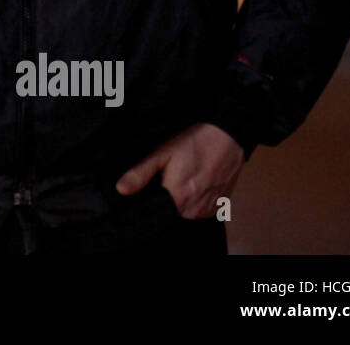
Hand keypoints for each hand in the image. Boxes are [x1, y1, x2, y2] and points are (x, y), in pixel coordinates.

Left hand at [116, 123, 243, 218]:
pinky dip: (195, 199)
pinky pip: (199, 209)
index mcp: (177, 199)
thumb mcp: (163, 153)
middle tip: (168, 175)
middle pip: (169, 212)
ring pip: (185, 212)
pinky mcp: (219, 207)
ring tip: (183, 176)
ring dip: (181, 199)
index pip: (153, 212)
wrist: (229, 138)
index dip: (148, 200)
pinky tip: (195, 181)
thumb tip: (121, 190)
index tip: (150, 186)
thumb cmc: (195, 143)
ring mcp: (208, 210)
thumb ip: (141, 173)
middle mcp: (194, 211)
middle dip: (165, 197)